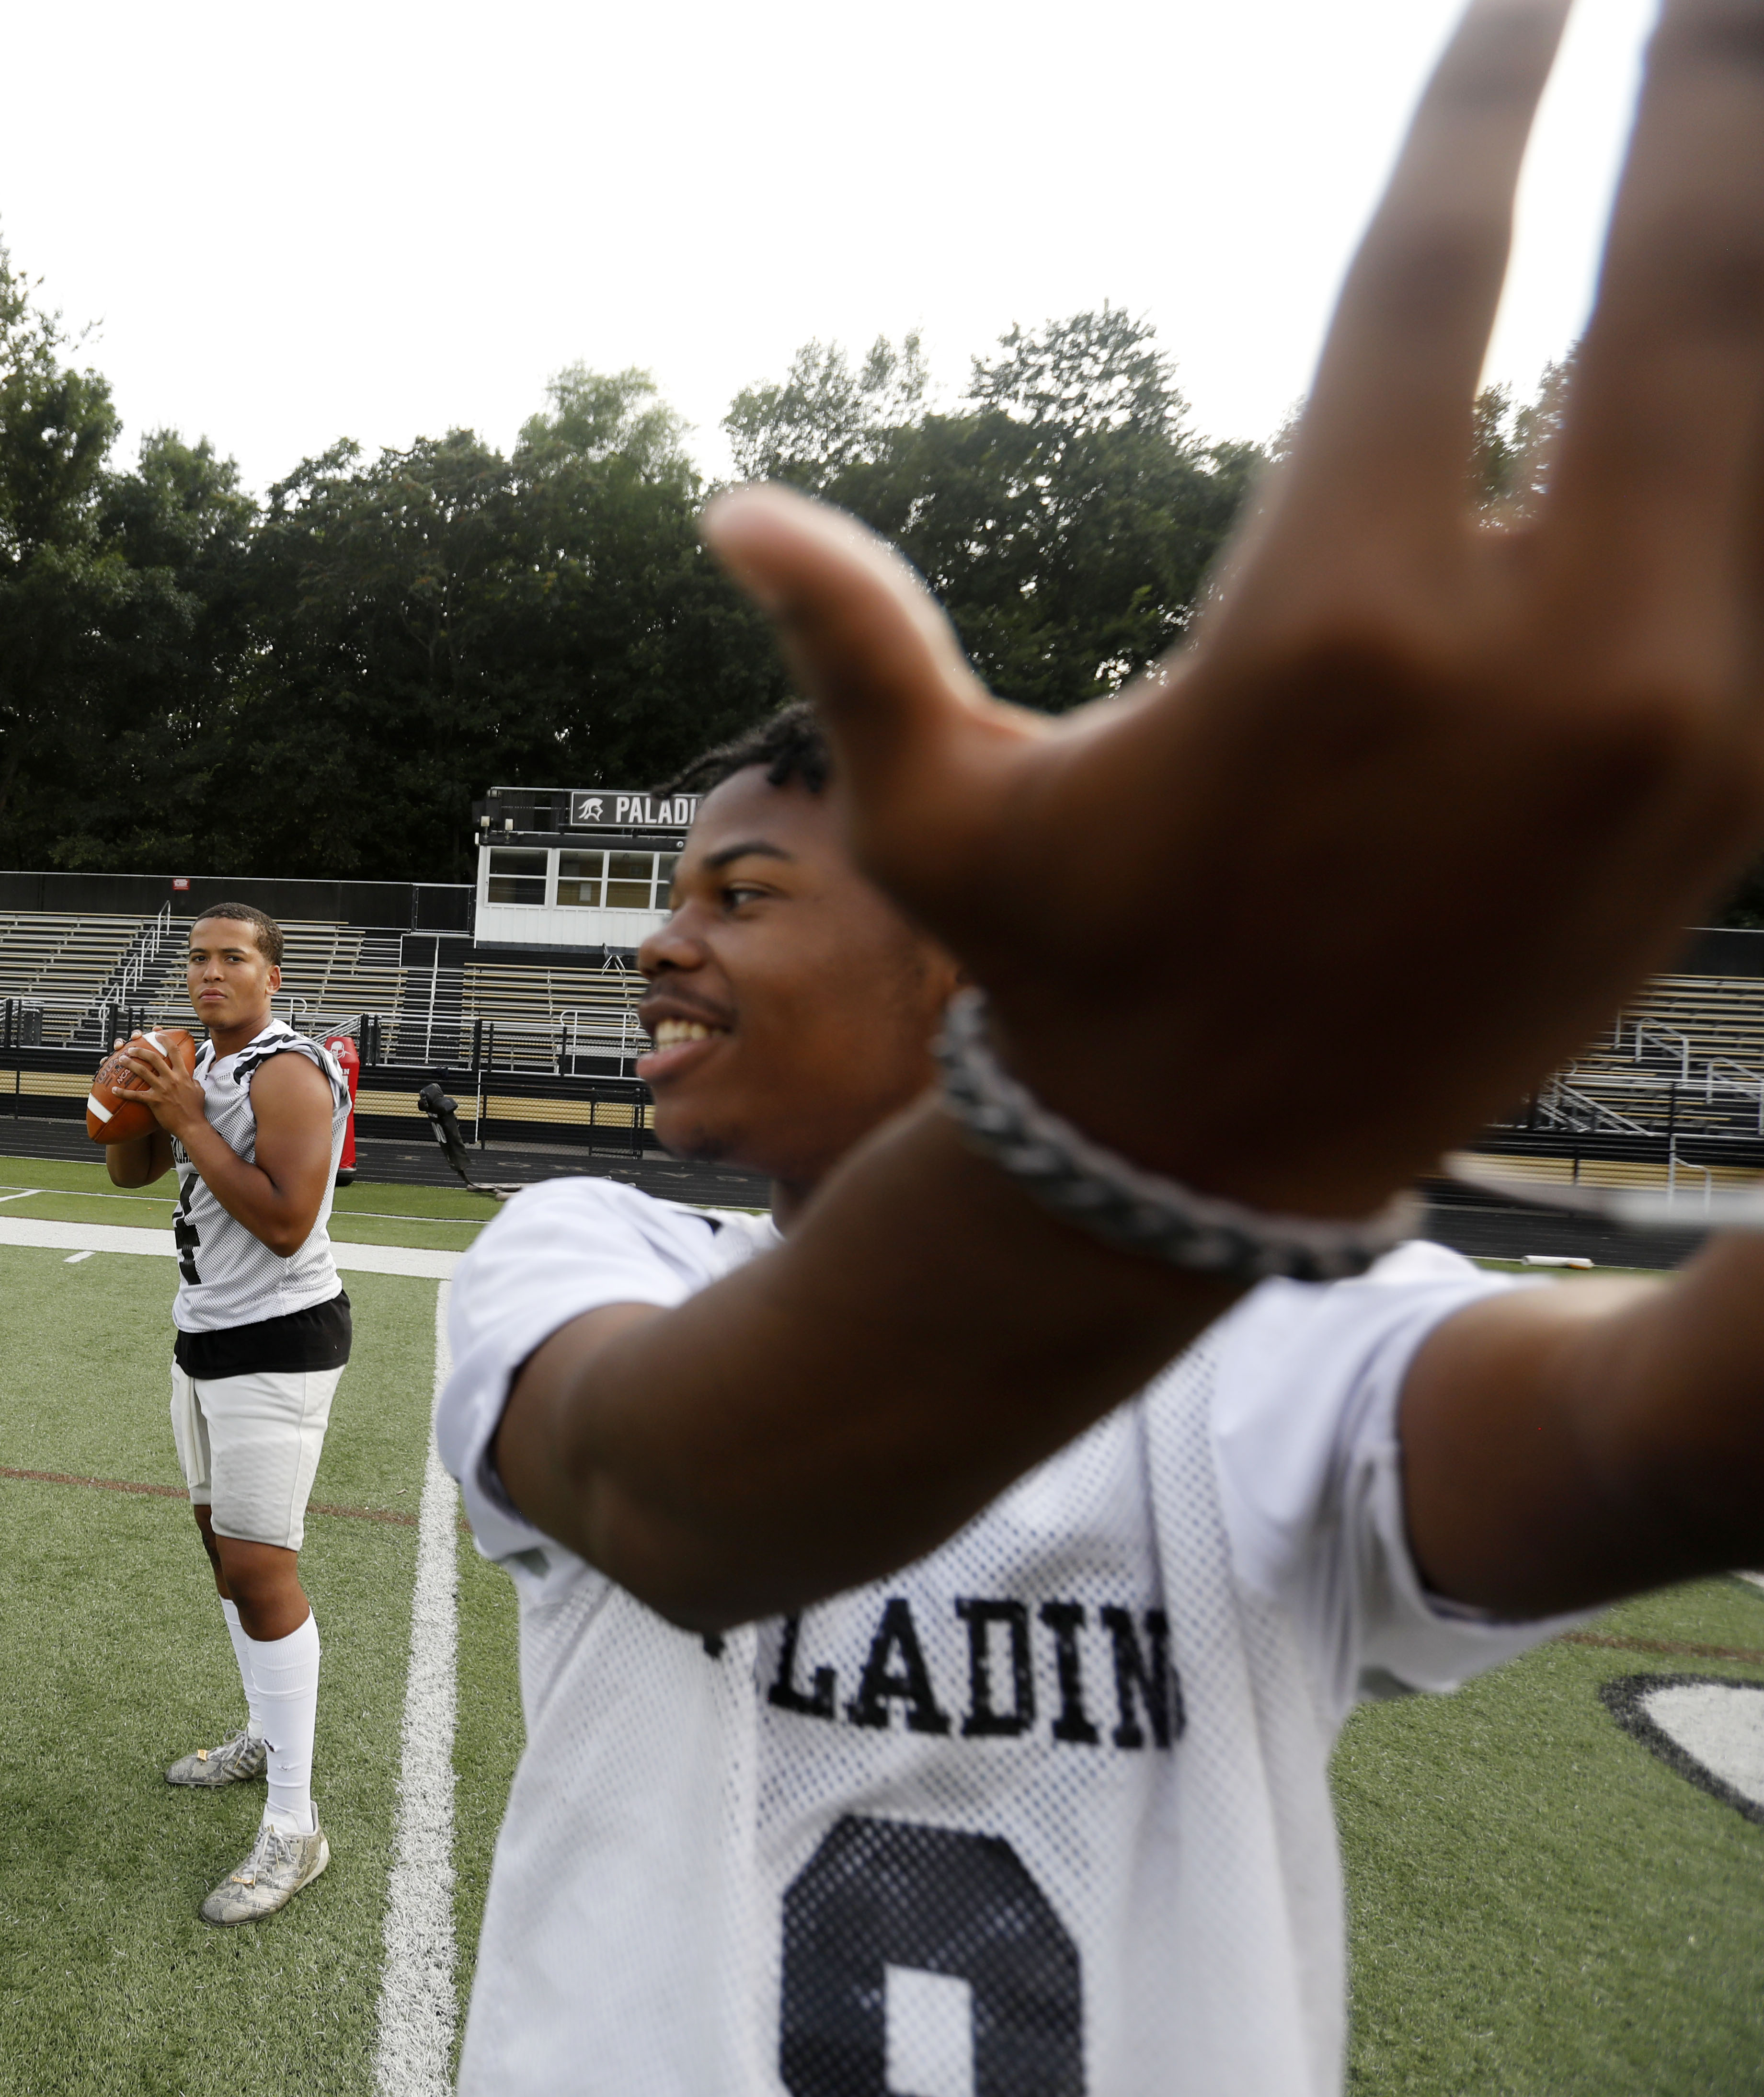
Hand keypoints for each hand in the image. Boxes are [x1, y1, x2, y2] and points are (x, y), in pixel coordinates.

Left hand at [120, 1034, 206, 1142]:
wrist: (192, 1126)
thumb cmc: (196, 1109)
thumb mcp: (199, 1090)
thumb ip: (193, 1081)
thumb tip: (191, 1077)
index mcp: (183, 1075)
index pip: (175, 1052)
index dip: (165, 1041)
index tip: (157, 1035)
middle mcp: (172, 1079)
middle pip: (154, 1058)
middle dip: (140, 1050)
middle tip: (131, 1048)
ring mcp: (162, 1090)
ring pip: (142, 1072)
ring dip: (129, 1064)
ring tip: (121, 1060)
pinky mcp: (154, 1101)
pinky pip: (135, 1095)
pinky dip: (123, 1093)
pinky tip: (114, 1090)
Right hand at [704, 0, 1763, 1217]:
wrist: (1226, 1164)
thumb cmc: (1070, 969)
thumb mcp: (939, 818)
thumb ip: (857, 642)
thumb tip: (726, 505)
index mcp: (1329, 621)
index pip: (1439, 273)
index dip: (1499, 90)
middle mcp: (1531, 659)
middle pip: (1682, 282)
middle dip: (1713, 98)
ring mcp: (1663, 726)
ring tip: (1759, 105)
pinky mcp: (1727, 795)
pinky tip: (1760, 345)